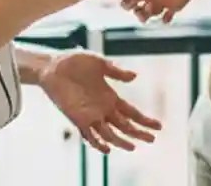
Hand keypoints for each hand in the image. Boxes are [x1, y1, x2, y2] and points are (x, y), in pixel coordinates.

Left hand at [40, 51, 162, 153]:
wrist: (51, 66)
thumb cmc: (74, 61)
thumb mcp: (99, 63)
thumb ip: (116, 70)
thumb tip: (135, 76)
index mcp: (111, 97)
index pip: (132, 113)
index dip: (144, 120)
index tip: (158, 126)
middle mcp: (103, 109)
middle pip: (125, 125)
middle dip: (138, 133)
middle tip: (152, 139)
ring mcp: (91, 115)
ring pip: (110, 133)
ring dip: (121, 141)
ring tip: (133, 147)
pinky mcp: (77, 118)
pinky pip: (89, 135)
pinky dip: (98, 143)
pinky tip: (107, 149)